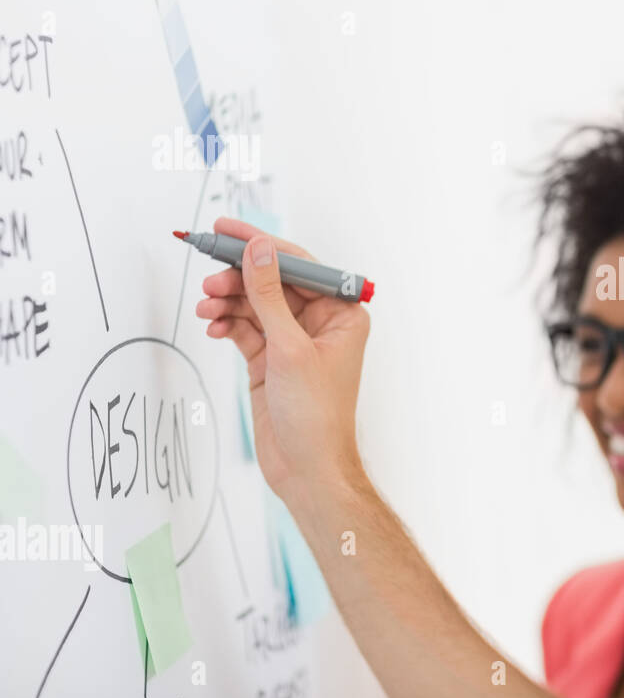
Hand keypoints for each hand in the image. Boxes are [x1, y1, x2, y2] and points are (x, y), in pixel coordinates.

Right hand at [195, 216, 369, 498]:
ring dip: (229, 302)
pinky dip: (228, 324)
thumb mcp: (289, 348)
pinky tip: (213, 327)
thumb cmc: (315, 414)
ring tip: (206, 308)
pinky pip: (246, 329)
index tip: (226, 229)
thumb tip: (258, 250)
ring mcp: (294, 341)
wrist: (306, 468)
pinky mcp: (272, 359)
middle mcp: (321, 323)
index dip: (262, 246)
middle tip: (208, 279)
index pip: (300, 266)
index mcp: (342, 314)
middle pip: (273, 282)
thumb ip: (269, 296)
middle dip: (238, 278)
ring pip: (255, 305)